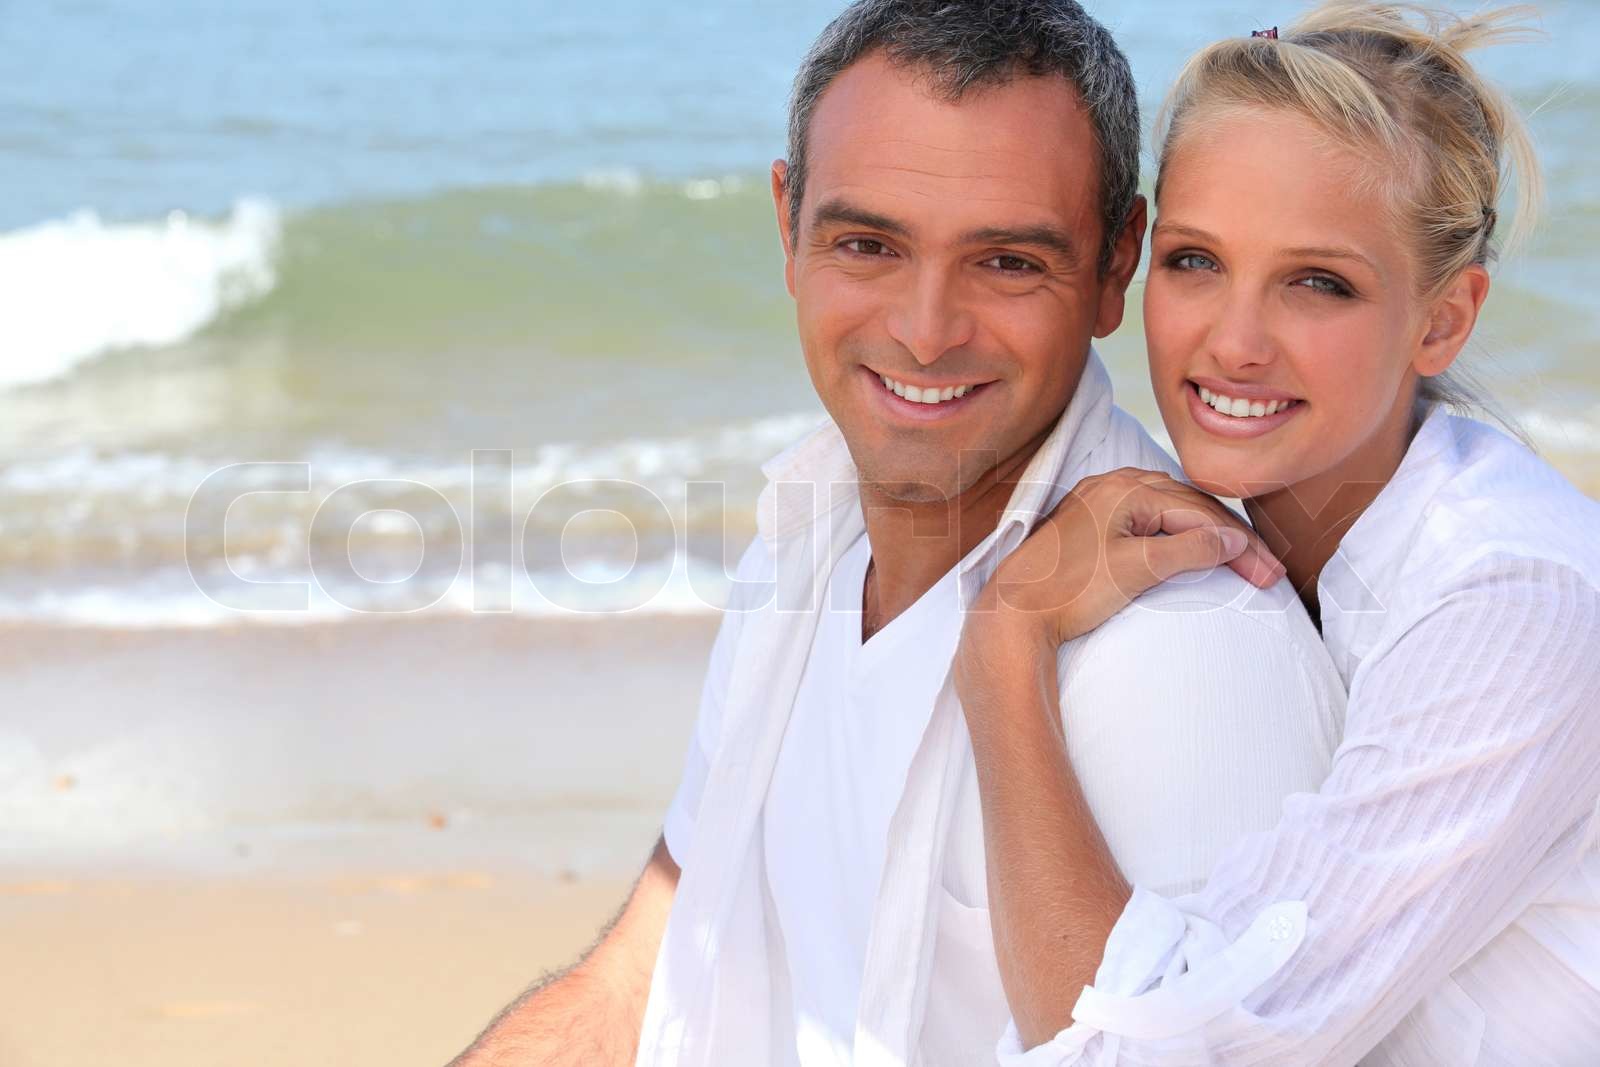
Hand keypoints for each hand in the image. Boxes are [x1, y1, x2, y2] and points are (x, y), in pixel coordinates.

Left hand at [957, 468, 1282, 675]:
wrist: (1012, 615)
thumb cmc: (1069, 592)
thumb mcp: (1137, 569)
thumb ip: (1190, 549)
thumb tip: (1232, 540)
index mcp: (1125, 488)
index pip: (1201, 513)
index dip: (1241, 546)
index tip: (1271, 577)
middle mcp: (1112, 485)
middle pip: (1190, 506)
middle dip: (1232, 540)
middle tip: (1269, 573)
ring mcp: (1099, 502)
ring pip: (1171, 511)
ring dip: (1208, 535)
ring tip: (1243, 562)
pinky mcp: (1090, 525)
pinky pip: (1149, 520)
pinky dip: (1179, 535)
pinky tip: (1194, 548)